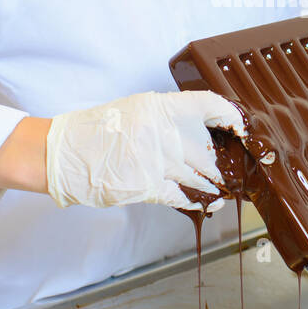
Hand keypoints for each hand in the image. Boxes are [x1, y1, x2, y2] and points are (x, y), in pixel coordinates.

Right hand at [44, 90, 245, 211]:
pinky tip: (210, 204)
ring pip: (202, 176)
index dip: (231, 116)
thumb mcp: (135, 111)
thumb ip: (166, 119)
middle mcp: (163, 133)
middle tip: (235, 167)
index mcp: (160, 108)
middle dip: (225, 162)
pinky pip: (184, 196)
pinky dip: (200, 202)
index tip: (242, 127)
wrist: (64, 153)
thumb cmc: (98, 131)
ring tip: (226, 188)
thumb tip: (197, 132)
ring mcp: (156, 161)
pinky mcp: (147, 187)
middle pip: (209, 149)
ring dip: (216, 185)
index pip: (208, 104)